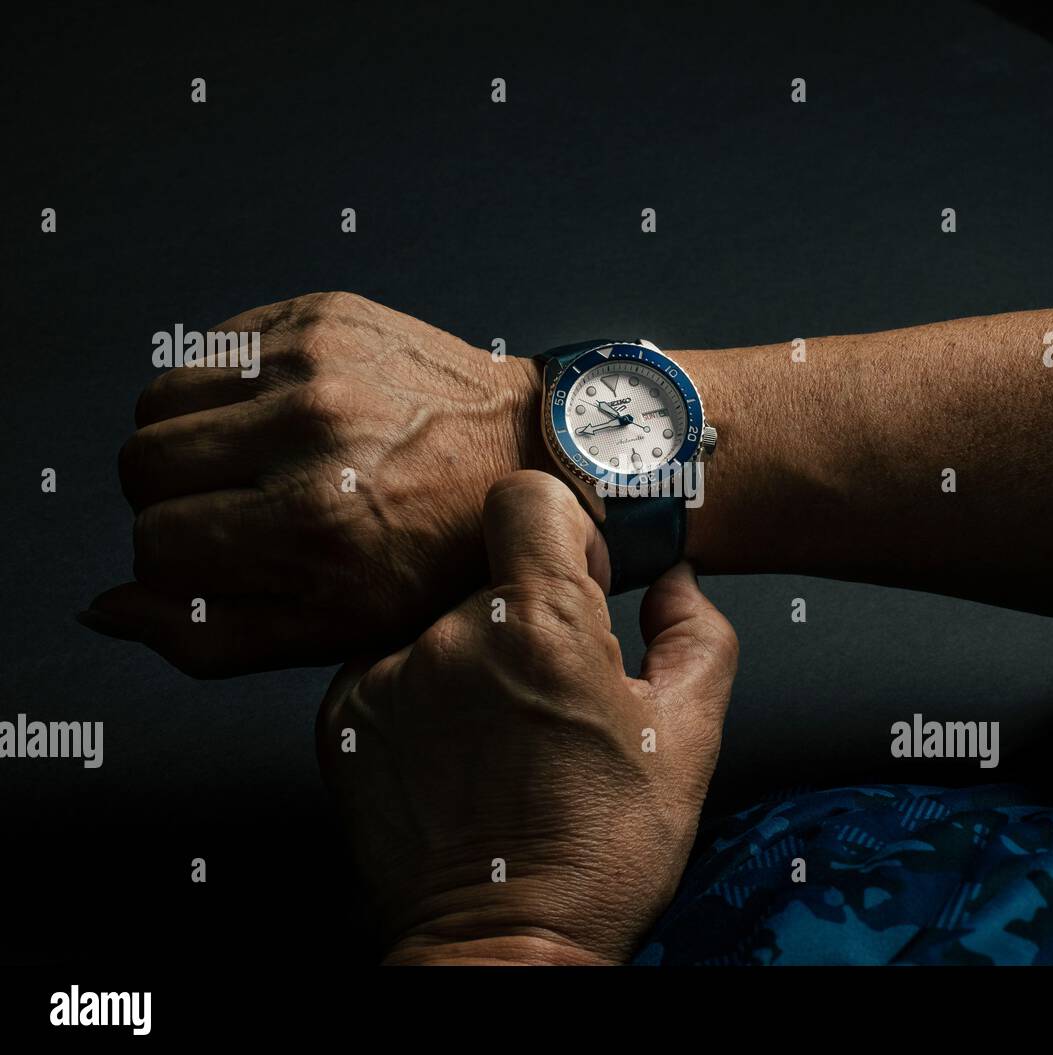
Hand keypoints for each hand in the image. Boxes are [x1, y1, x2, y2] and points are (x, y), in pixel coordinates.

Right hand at [84, 292, 541, 676]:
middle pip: (140, 463)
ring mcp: (315, 360)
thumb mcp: (341, 625)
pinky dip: (224, 388)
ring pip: (160, 400)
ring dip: (188, 439)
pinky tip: (279, 415)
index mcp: (314, 520)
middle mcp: (308, 430)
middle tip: (232, 508)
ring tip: (251, 460)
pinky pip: (210, 347)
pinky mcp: (322, 312)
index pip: (155, 543)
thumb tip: (108, 608)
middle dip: (170, 499)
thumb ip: (214, 635)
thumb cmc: (440, 550)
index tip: (225, 558)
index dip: (179, 562)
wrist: (530, 451)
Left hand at [316, 471, 738, 964]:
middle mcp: (452, 639)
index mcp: (542, 627)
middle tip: (552, 689)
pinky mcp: (342, 716)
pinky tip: (457, 753)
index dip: (562, 525)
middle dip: (526, 611)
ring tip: (502, 734)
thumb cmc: (600, 854)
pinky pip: (392, 664)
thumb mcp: (688, 741)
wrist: (503, 949)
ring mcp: (388, 677)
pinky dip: (424, 693)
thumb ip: (695, 634)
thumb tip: (674, 581)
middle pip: (488, 568)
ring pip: (440, 620)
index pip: (527, 494)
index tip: (578, 573)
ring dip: (473, 655)